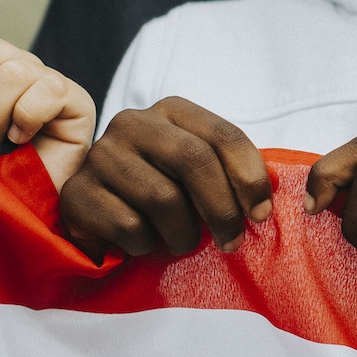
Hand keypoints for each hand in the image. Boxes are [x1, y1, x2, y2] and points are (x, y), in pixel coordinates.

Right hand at [59, 97, 272, 256]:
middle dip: (223, 210)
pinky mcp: (78, 193)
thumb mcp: (196, 173)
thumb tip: (277, 184)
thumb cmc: (160, 191)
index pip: (223, 135)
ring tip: (181, 241)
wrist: (96, 213)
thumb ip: (230, 170)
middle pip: (195, 161)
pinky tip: (143, 241)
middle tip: (232, 241)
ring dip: (184, 234)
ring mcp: (101, 156)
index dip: (250, 177)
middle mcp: (132, 123)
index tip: (261, 213)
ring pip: (164, 199)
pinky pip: (131, 227)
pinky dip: (147, 245)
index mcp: (170, 110)